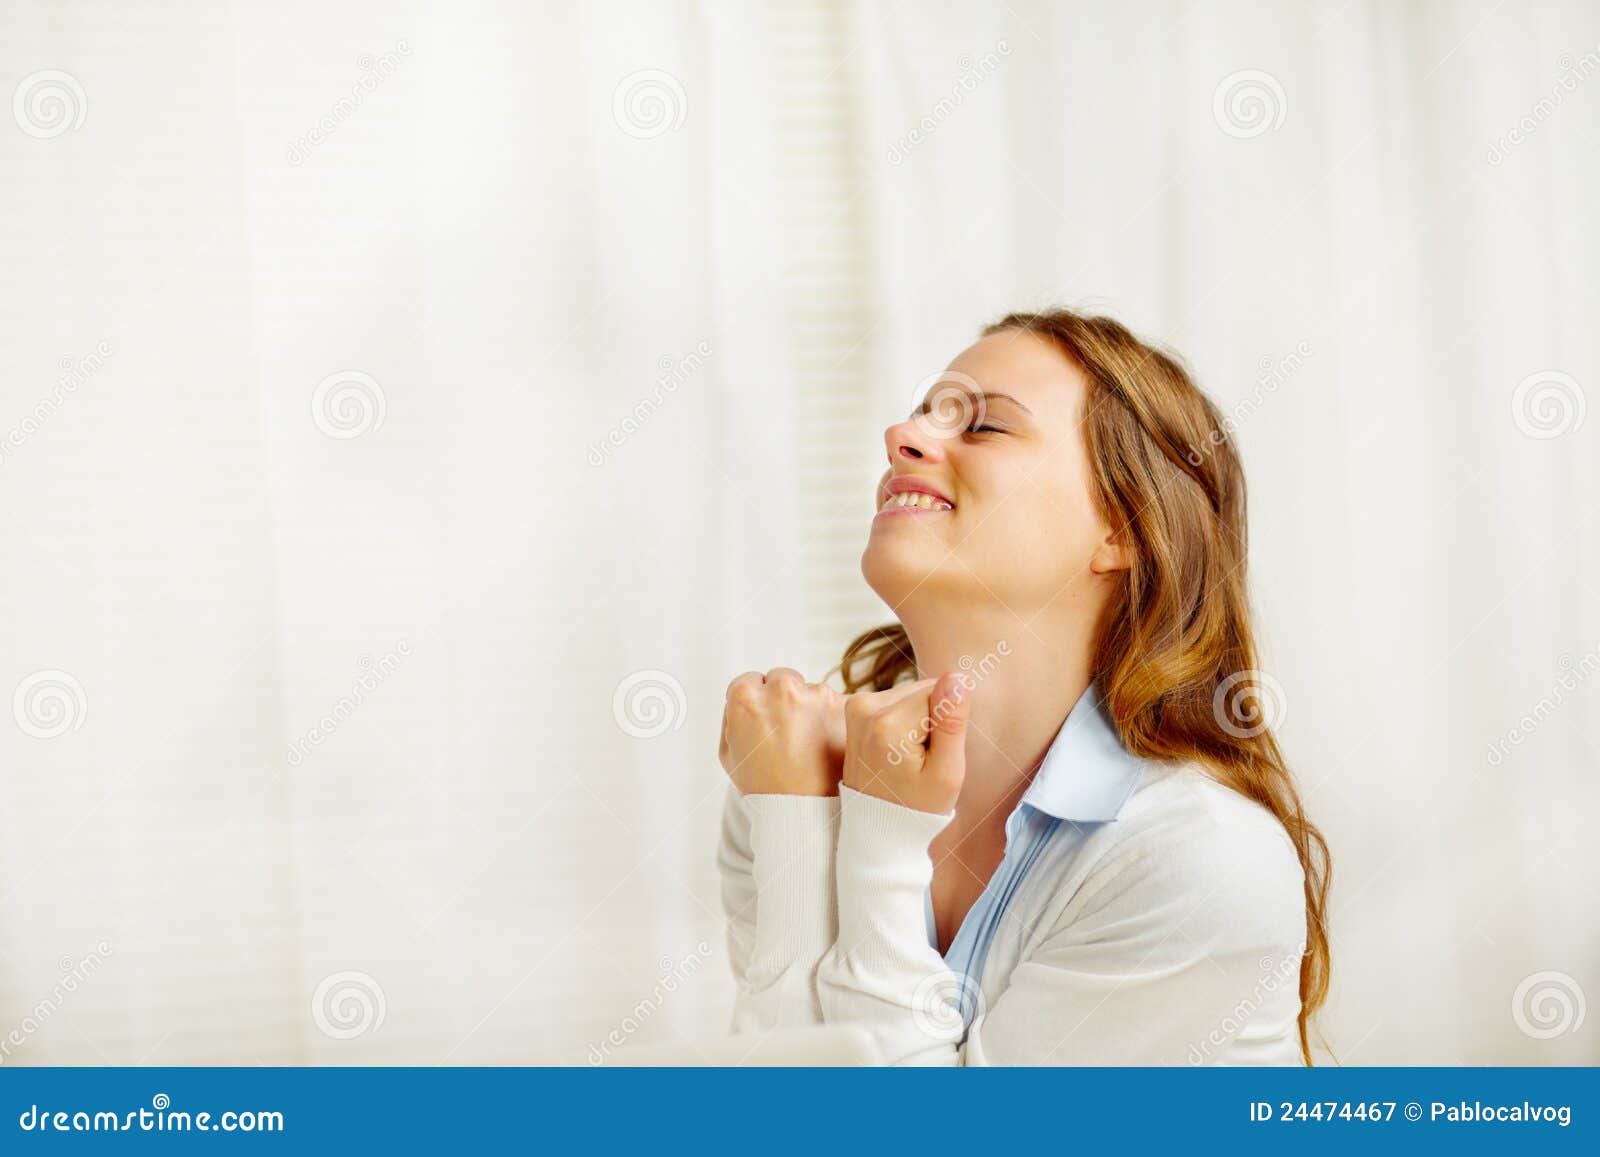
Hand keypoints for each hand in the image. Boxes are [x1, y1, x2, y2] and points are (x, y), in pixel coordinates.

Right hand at [719, 668, 846, 795]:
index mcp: (746, 696)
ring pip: (811, 691)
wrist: (802, 811)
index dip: (757, 702)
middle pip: (782, 679)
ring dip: (811, 708)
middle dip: (784, 698)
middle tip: (788, 732)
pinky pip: (836, 704)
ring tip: (808, 746)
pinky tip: (826, 745)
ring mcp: (816, 695)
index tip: (764, 721)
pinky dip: (834, 719)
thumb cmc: (762, 785)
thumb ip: (732, 714)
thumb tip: (745, 694)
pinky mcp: (844, 706)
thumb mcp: (728, 751)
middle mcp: (781, 688)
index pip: (751, 681)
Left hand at [841, 673, 970, 813]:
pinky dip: (905, 721)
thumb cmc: (917, 806)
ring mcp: (856, 705)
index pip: (942, 693)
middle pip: (925, 690)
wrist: (878, 825)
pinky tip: (897, 749)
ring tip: (907, 756)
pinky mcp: (855, 707)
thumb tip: (955, 677)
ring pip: (913, 694)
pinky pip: (898, 701)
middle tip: (921, 759)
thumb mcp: (946, 772)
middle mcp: (865, 706)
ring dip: (919, 720)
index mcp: (888, 723)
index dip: (947, 724)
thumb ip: (951, 722)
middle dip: (932, 719)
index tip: (932, 755)